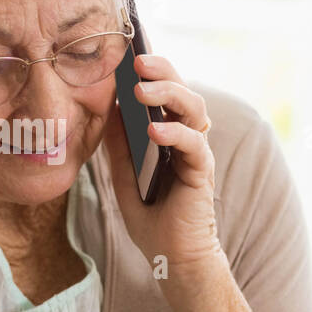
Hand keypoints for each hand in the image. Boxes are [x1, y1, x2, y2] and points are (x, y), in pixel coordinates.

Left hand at [102, 53, 226, 305]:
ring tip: (143, 90)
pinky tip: (154, 130)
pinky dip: (175, 133)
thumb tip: (108, 109)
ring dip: (169, 95)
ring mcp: (197, 153)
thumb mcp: (123, 175)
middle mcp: (187, 138)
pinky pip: (194, 145)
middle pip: (183, 91)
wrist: (170, 257)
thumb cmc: (150, 216)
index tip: (128, 54)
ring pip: (194, 110)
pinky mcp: (202, 173)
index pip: (164, 92)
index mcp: (169, 133)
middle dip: (163, 71)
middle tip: (138, 61)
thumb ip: (118, 144)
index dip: (152, 71)